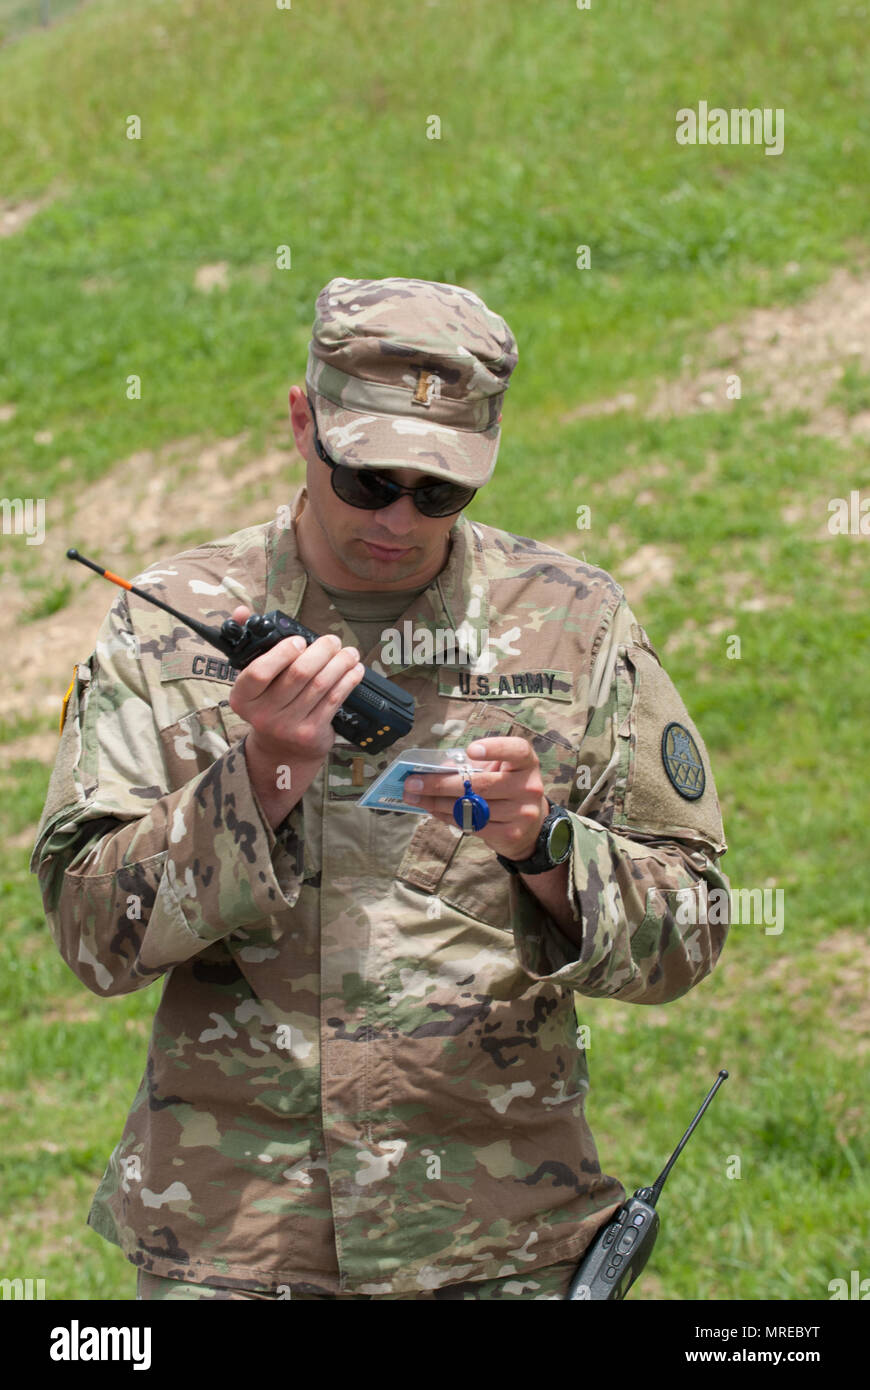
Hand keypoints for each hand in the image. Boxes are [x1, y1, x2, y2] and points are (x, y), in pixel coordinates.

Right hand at [227, 605, 364, 763]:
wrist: (280, 750)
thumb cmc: (268, 703)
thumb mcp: (252, 680)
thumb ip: (248, 642)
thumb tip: (241, 611)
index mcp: (242, 697)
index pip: (257, 673)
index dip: (281, 654)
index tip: (299, 641)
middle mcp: (262, 714)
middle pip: (298, 675)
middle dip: (321, 652)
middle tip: (333, 641)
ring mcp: (287, 726)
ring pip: (320, 686)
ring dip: (340, 664)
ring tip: (349, 652)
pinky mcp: (310, 733)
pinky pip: (333, 700)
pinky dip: (348, 681)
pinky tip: (354, 670)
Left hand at [402, 736, 549, 861]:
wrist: (530, 825)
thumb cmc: (507, 787)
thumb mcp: (498, 769)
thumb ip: (473, 765)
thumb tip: (434, 770)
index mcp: (526, 763)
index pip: (516, 750)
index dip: (494, 748)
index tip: (470, 750)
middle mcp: (529, 786)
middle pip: (480, 784)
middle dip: (440, 783)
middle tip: (413, 782)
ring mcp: (522, 812)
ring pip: (471, 807)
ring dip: (437, 802)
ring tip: (415, 798)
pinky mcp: (510, 833)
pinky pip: (472, 824)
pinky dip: (448, 816)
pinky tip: (432, 810)